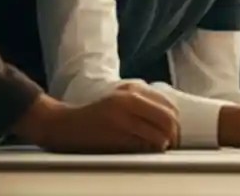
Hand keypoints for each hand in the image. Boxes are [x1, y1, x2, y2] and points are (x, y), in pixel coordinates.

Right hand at [12, 83, 180, 152]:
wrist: (63, 124)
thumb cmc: (95, 114)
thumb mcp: (120, 99)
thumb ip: (143, 103)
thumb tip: (171, 119)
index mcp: (133, 89)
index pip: (169, 106)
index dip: (175, 123)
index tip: (173, 132)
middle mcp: (130, 99)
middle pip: (168, 120)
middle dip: (173, 135)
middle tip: (170, 144)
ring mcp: (123, 117)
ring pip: (158, 135)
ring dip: (161, 145)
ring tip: (157, 148)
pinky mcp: (115, 134)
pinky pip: (142, 145)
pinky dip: (148, 150)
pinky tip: (143, 151)